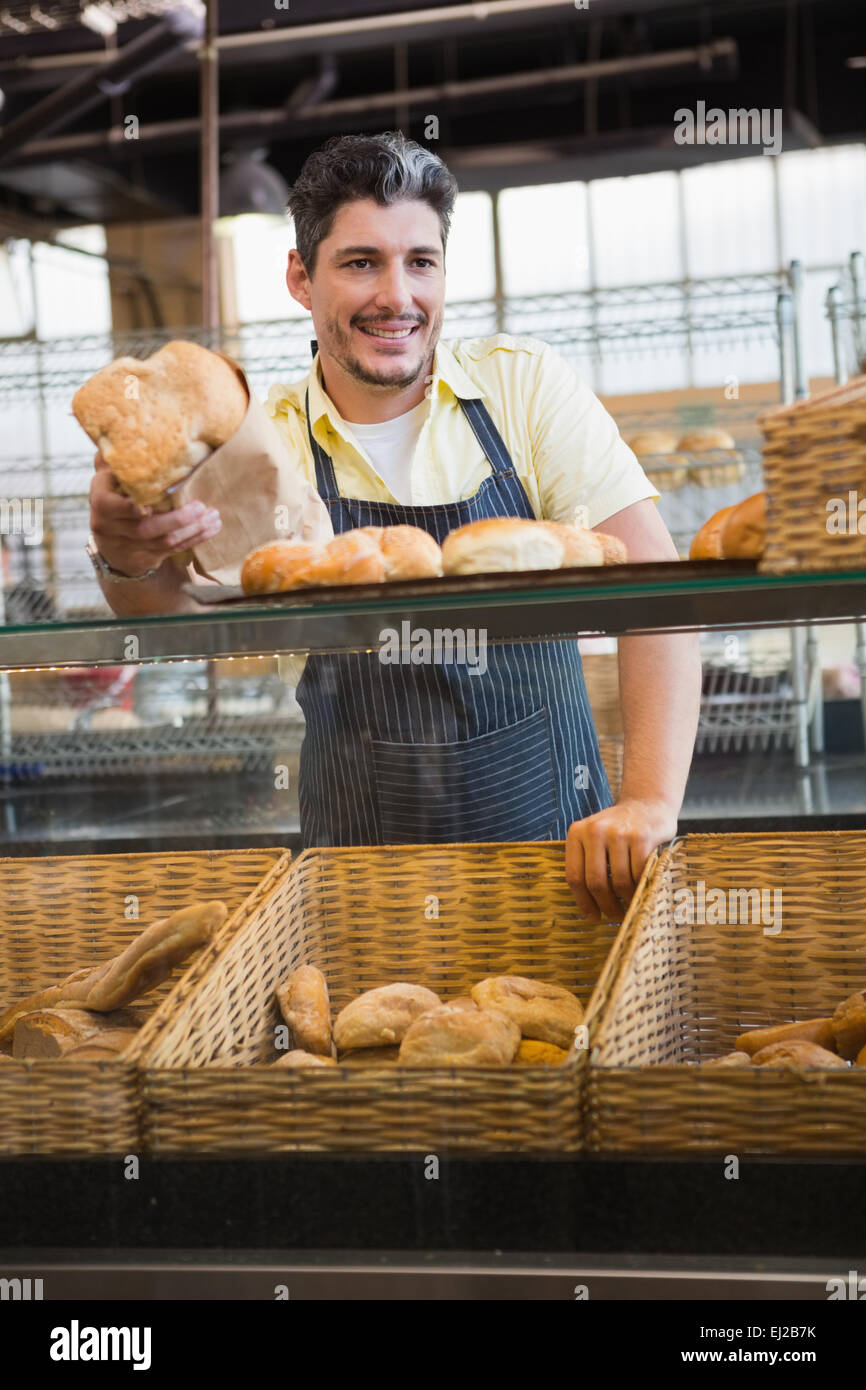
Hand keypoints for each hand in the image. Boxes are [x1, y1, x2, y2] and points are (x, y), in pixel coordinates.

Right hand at [89, 450, 221, 577]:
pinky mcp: (146, 557)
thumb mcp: (111, 475)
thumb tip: (134, 433)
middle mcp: (111, 527)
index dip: (132, 508)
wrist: (110, 536)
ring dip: (192, 530)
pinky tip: (211, 528)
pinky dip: (195, 540)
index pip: (114, 507)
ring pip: (163, 542)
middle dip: (176, 520)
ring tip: (214, 517)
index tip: (152, 503)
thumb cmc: (115, 492)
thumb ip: (120, 459)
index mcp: (101, 502)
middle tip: (200, 507)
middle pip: (145, 528)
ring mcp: (129, 546)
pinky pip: (173, 550)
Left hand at [565, 797, 677, 920]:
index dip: (583, 902)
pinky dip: (641, 887)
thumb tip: (588, 908)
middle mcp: (595, 831)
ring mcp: (619, 833)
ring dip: (626, 900)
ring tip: (629, 905)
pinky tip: (642, 890)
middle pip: (595, 882)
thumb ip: (587, 863)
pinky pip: (638, 874)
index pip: (574, 876)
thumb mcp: (595, 838)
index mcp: (577, 833)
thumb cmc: (619, 831)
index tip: (593, 917)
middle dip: (606, 906)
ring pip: (618, 882)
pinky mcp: (641, 837)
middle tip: (614, 917)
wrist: (648, 804)